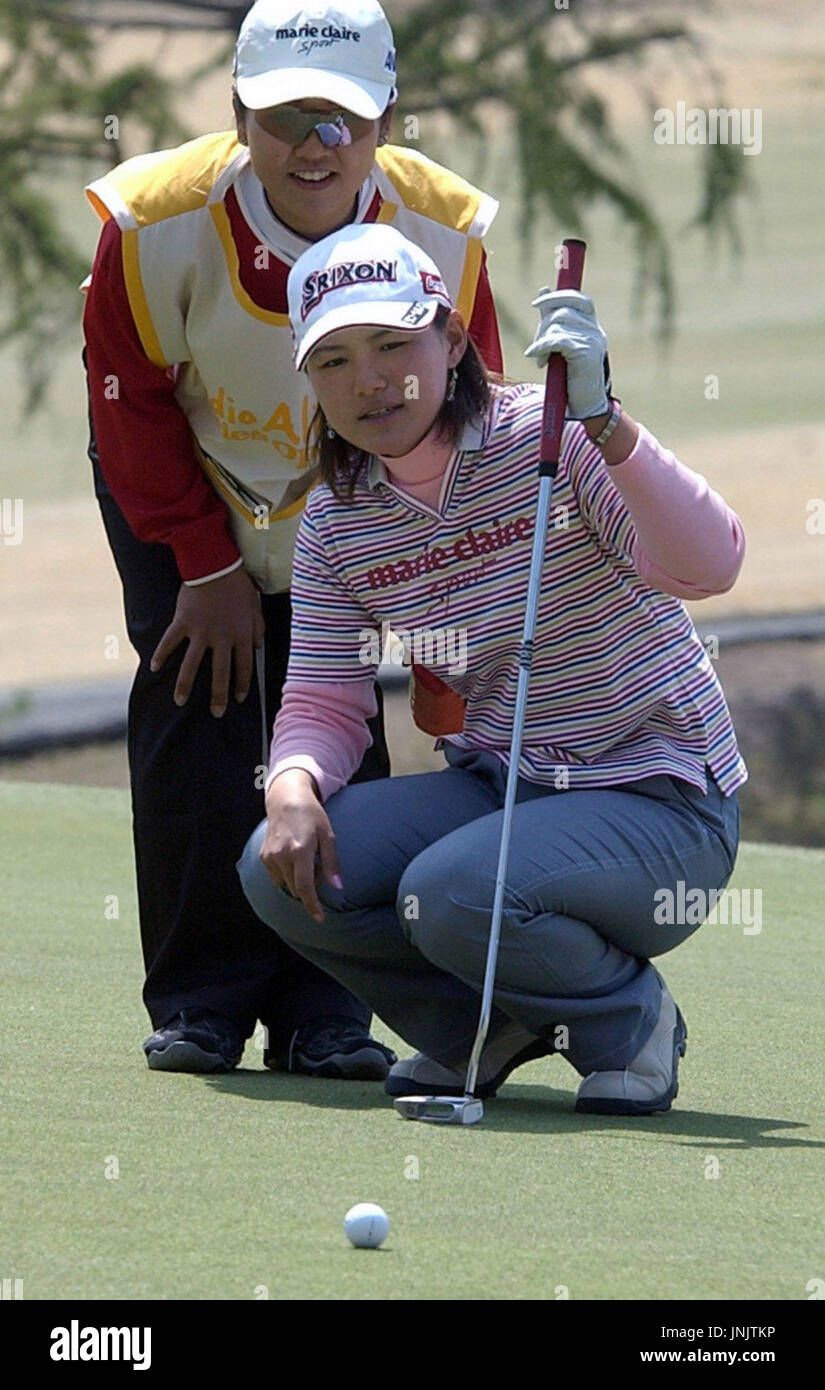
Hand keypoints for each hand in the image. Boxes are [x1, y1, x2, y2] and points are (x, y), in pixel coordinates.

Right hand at [150, 567, 264, 716]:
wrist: (216, 565)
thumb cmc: (238, 585)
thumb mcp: (256, 607)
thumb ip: (258, 628)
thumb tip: (258, 646)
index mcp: (242, 636)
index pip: (244, 667)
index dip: (242, 685)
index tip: (239, 698)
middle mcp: (222, 639)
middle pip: (220, 674)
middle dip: (218, 696)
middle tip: (216, 713)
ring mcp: (201, 632)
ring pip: (191, 665)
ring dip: (185, 685)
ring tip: (180, 702)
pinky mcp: (182, 623)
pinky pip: (170, 642)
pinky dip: (161, 655)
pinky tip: (154, 668)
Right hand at [261, 770, 341, 922]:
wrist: (286, 799)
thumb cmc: (312, 816)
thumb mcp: (328, 836)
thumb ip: (332, 863)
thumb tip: (337, 887)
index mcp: (300, 850)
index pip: (305, 887)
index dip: (313, 905)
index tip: (320, 918)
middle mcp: (282, 855)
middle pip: (296, 888)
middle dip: (309, 886)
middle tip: (317, 866)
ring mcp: (270, 856)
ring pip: (286, 884)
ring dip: (297, 880)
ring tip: (306, 859)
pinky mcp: (264, 856)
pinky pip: (277, 876)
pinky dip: (287, 874)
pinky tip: (294, 857)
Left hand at [524, 288, 611, 419]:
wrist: (583, 406)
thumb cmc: (570, 378)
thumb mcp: (560, 345)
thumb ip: (552, 319)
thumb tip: (544, 290)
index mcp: (592, 327)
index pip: (578, 299)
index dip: (557, 297)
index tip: (536, 304)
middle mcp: (595, 331)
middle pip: (562, 312)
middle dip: (542, 327)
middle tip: (536, 346)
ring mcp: (592, 341)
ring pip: (558, 325)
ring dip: (542, 341)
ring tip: (540, 359)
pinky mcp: (585, 353)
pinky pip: (557, 340)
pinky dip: (541, 347)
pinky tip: (536, 358)